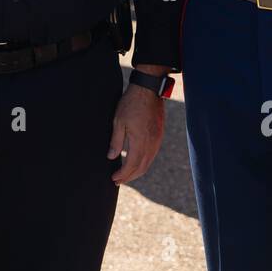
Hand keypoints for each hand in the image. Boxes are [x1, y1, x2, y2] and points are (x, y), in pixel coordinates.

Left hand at [107, 66, 166, 183]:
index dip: (122, 175)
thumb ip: (116, 141)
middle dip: (129, 176)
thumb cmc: (131, 104)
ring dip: (137, 171)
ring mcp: (157, 140)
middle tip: (118, 180)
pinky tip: (137, 161)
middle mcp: (151, 144)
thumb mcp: (118, 121)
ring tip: (126, 174)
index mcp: (140, 142)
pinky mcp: (159, 135)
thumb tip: (111, 157)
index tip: (114, 178)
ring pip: (148, 163)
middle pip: (141, 168)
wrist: (149, 90)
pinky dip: (144, 162)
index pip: (131, 165)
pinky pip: (152, 155)